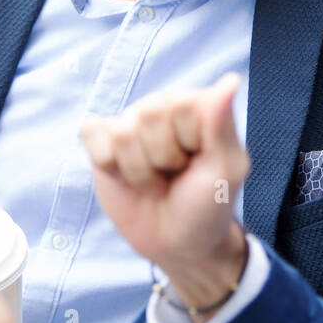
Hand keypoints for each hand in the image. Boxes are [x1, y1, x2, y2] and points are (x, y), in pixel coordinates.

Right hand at [80, 73, 249, 316]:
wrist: (176, 241)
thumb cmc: (207, 204)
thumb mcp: (226, 169)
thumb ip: (221, 124)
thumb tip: (230, 80)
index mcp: (194, 105)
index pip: (179, 106)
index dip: (186, 143)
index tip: (199, 162)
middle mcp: (161, 106)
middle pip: (147, 117)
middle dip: (162, 159)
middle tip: (175, 175)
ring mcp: (129, 123)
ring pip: (121, 134)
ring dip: (139, 171)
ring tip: (155, 181)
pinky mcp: (101, 141)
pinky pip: (91, 135)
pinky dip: (110, 165)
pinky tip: (126, 177)